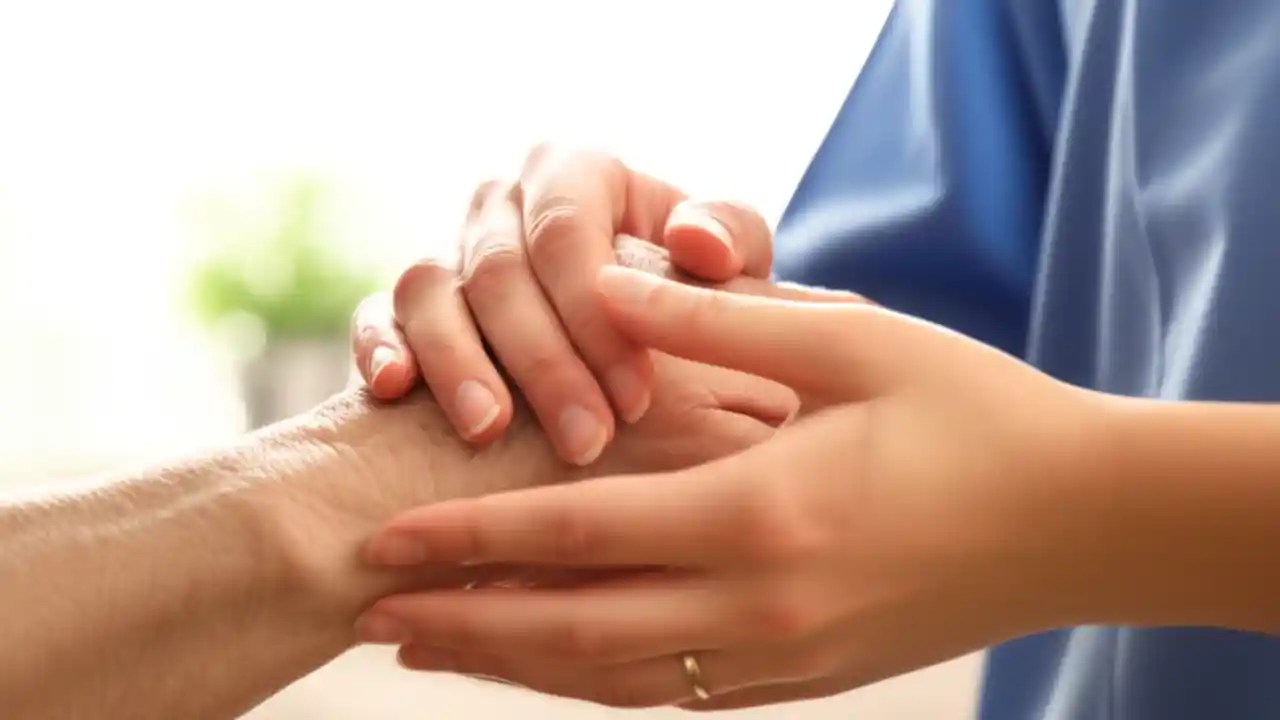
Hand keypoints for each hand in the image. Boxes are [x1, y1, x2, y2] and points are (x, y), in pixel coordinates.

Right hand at [350, 144, 773, 464]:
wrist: (633, 332)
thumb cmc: (688, 292)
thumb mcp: (727, 262)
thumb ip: (728, 240)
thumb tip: (696, 242)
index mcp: (574, 175)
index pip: (568, 232)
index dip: (595, 317)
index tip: (638, 400)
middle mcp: (501, 204)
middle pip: (501, 271)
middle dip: (543, 362)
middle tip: (585, 441)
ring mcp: (446, 250)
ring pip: (431, 290)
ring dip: (458, 362)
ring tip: (489, 431)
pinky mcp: (402, 305)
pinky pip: (376, 314)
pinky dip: (380, 347)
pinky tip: (395, 390)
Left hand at [356, 267, 1106, 709]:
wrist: (1081, 521)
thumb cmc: (972, 414)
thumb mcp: (851, 344)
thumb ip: (718, 326)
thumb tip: (604, 291)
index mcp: (762, 512)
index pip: (576, 533)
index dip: (470, 536)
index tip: (386, 535)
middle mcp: (759, 603)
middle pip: (571, 630)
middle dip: (461, 623)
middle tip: (368, 613)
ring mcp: (782, 654)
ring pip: (613, 677)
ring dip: (514, 663)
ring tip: (431, 648)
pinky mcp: (806, 676)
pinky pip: (673, 691)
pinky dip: (596, 678)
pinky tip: (553, 661)